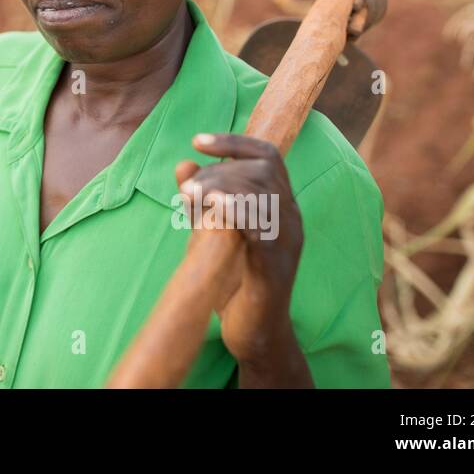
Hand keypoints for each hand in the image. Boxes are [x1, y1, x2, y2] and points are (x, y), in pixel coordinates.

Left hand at [174, 132, 306, 375]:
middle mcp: (291, 219)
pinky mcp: (276, 267)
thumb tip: (183, 163)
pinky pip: (264, 231)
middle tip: (189, 187)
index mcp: (279, 205)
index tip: (198, 141)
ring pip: (265, 195)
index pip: (268, 156)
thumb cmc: (232, 278)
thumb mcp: (211, 231)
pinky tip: (213, 209)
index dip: (234, 141)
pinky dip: (237, 213)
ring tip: (190, 195)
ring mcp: (288, 243)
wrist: (254, 332)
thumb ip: (200, 199)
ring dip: (223, 187)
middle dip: (220, 170)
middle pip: (263, 171)